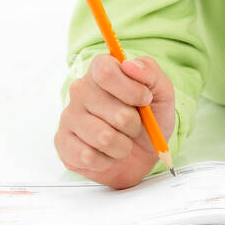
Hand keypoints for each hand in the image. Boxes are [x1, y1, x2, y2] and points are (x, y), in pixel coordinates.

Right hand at [55, 53, 175, 189]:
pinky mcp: (62, 143)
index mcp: (101, 69)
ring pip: (103, 137)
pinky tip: (107, 153)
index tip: (145, 99)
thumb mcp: (161, 91)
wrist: (142, 152)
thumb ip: (150, 72)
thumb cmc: (150, 117)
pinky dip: (107, 160)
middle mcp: (80, 89)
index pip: (106, 71)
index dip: (131, 89)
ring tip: (123, 141)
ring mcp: (68, 116)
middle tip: (134, 125)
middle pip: (112, 110)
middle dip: (133, 123)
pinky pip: (88, 157)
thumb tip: (129, 64)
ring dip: (123, 145)